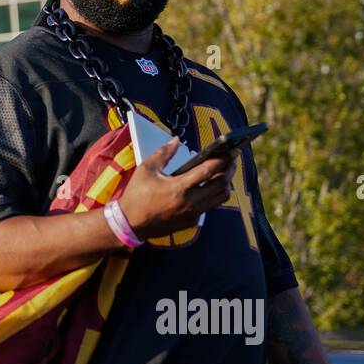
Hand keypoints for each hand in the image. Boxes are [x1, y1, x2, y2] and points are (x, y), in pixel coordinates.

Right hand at [116, 138, 237, 239]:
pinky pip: (210, 207)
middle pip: (222, 184)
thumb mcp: (146, 169)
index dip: (223, 159)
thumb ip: (163, 153)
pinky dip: (214, 195)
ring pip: (221, 198)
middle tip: (232, 159)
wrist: (130, 223)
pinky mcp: (192, 222)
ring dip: (226, 184)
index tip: (232, 150)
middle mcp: (190, 202)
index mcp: (180, 187)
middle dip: (230, 170)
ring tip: (224, 173)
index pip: (209, 170)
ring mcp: (193, 214)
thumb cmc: (136, 194)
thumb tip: (176, 140)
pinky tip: (209, 187)